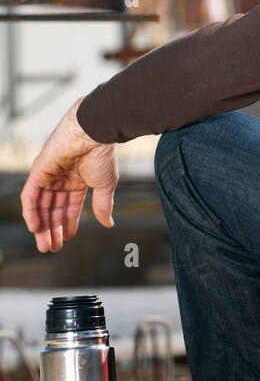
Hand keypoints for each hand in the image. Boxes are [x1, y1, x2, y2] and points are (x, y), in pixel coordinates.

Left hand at [20, 99, 118, 253]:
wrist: (94, 132)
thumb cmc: (102, 153)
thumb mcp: (105, 185)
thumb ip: (103, 205)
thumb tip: (108, 224)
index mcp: (78, 181)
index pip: (69, 207)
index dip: (68, 224)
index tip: (68, 240)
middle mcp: (61, 179)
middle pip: (52, 209)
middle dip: (52, 230)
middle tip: (51, 248)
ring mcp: (49, 175)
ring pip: (40, 205)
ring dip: (41, 226)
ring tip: (44, 244)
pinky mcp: (38, 171)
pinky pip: (30, 195)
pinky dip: (31, 212)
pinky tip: (35, 227)